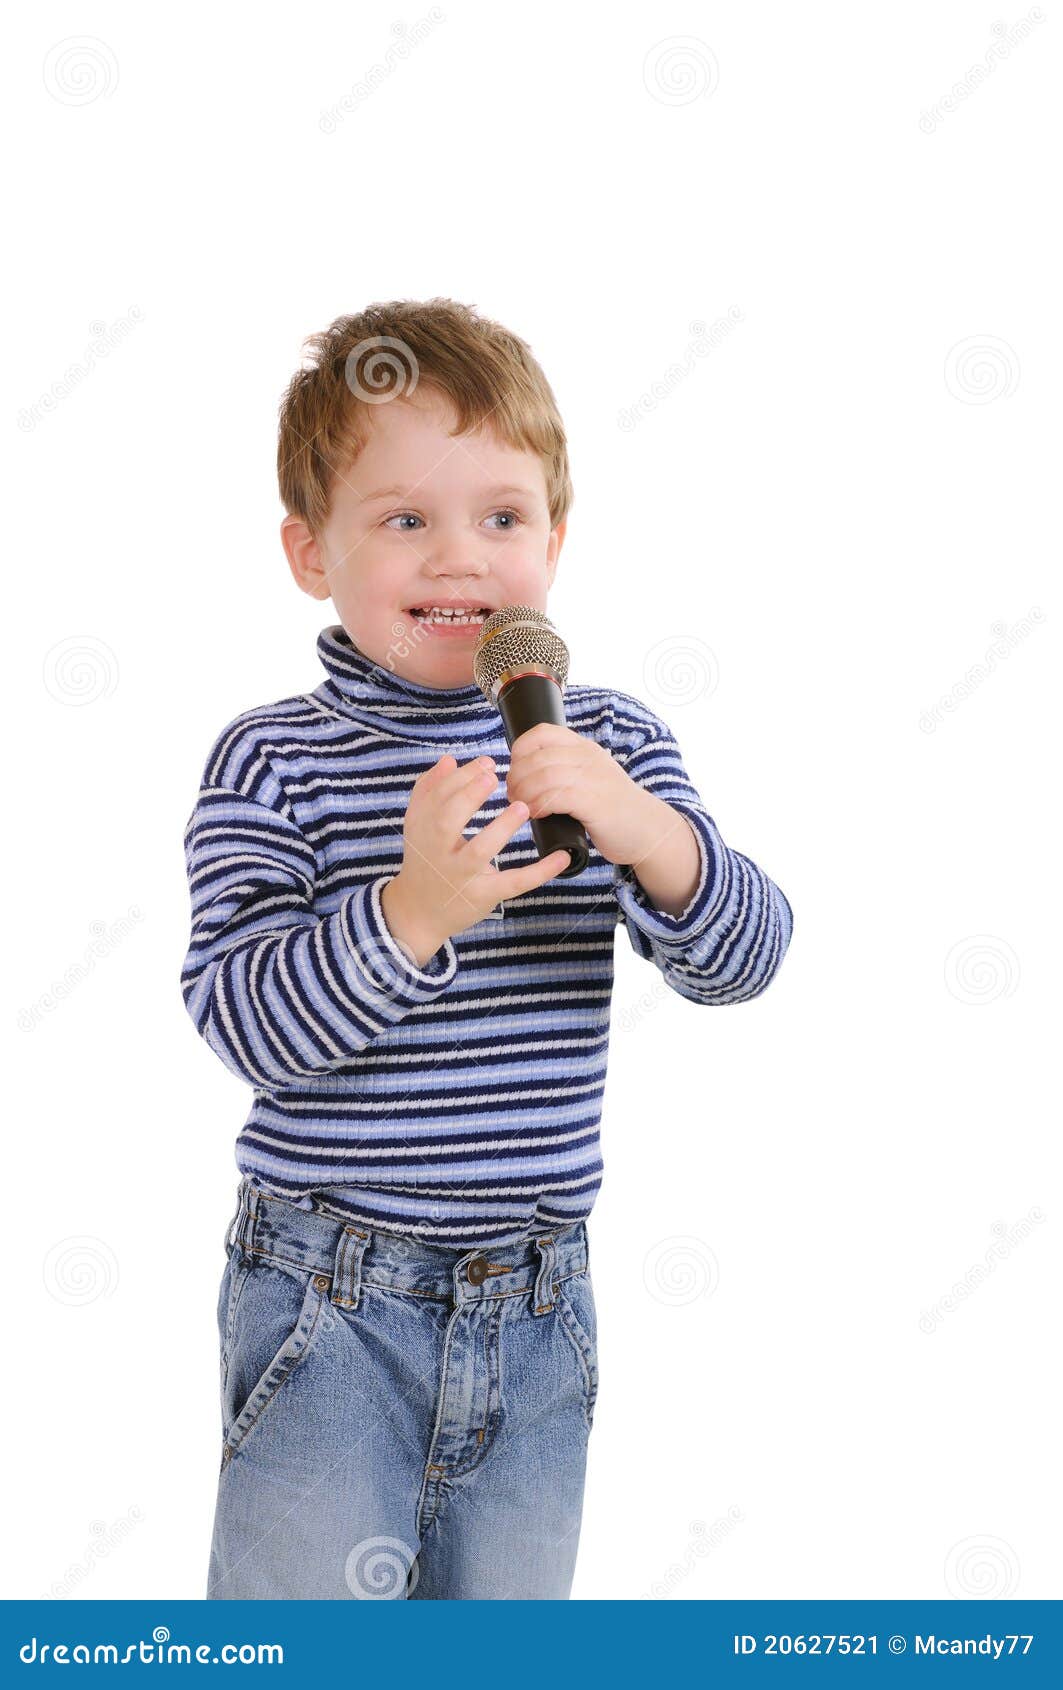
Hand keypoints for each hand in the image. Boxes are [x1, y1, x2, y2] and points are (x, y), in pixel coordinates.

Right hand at [381, 752, 570, 965]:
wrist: (419, 912)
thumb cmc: (426, 860)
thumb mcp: (419, 824)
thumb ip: (430, 790)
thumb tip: (449, 760)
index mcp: (422, 829)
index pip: (437, 797)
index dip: (461, 778)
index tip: (487, 764)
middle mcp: (438, 852)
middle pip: (446, 821)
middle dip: (469, 796)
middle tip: (494, 776)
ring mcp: (461, 876)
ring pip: (478, 851)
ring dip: (500, 828)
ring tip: (522, 808)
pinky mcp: (483, 895)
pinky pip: (513, 882)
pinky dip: (539, 872)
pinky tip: (561, 857)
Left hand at [506, 723, 664, 866]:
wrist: (649, 830)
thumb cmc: (612, 809)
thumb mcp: (590, 777)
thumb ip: (565, 769)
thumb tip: (525, 774)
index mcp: (584, 748)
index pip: (542, 733)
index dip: (520, 751)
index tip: (516, 772)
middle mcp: (588, 758)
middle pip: (537, 756)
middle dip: (517, 777)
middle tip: (514, 795)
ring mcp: (594, 778)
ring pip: (543, 775)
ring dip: (525, 792)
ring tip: (523, 806)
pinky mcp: (595, 802)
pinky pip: (556, 796)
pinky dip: (539, 805)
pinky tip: (537, 814)